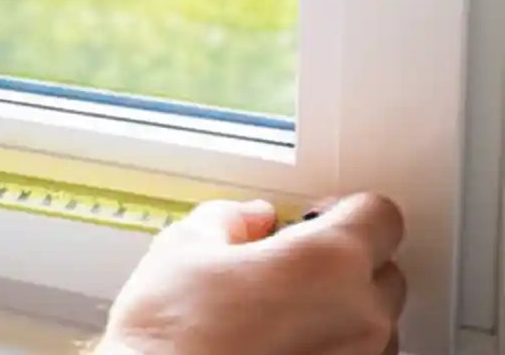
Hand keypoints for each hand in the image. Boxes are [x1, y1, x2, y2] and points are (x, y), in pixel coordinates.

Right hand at [97, 193, 405, 354]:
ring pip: (373, 326)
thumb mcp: (182, 251)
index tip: (316, 219)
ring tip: (278, 320)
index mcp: (329, 262)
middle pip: (383, 273)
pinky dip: (328, 351)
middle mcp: (361, 317)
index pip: (380, 216)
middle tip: (286, 270)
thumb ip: (227, 220)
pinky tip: (278, 350)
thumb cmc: (170, 341)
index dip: (344, 212)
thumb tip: (246, 221)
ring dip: (339, 315)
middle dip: (342, 266)